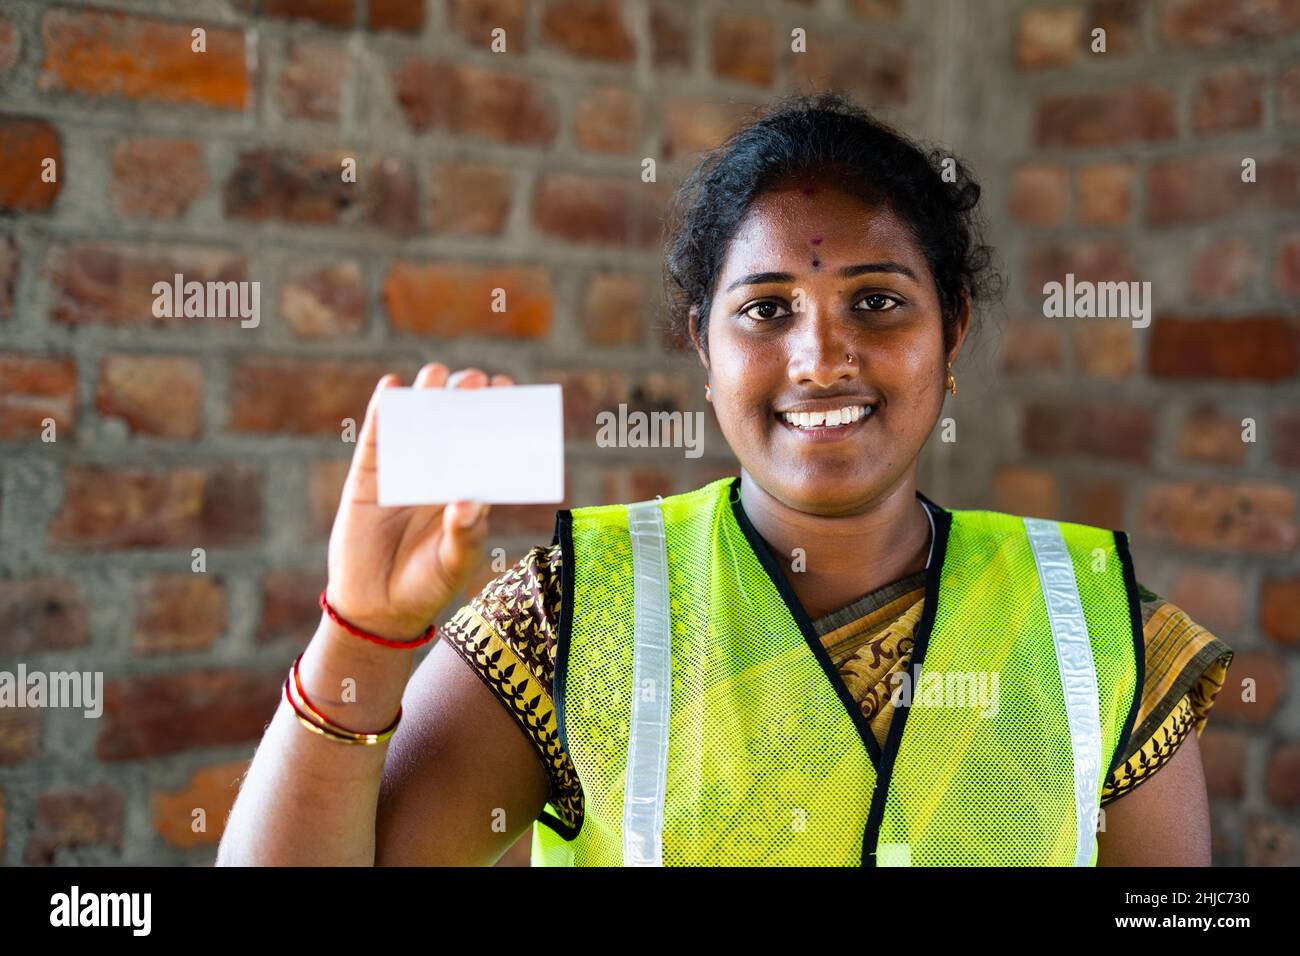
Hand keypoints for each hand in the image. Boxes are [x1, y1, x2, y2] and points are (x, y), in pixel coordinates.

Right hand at [323, 363, 512, 639]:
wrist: (377, 606)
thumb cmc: (427, 583)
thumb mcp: (454, 562)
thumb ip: (464, 534)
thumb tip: (470, 502)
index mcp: (469, 486)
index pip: (487, 441)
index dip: (497, 414)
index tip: (507, 389)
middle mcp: (440, 470)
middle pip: (455, 422)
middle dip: (465, 397)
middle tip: (475, 381)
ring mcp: (404, 468)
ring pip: (417, 421)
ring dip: (427, 394)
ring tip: (437, 377)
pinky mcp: (370, 475)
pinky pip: (378, 435)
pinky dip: (383, 409)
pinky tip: (392, 388)